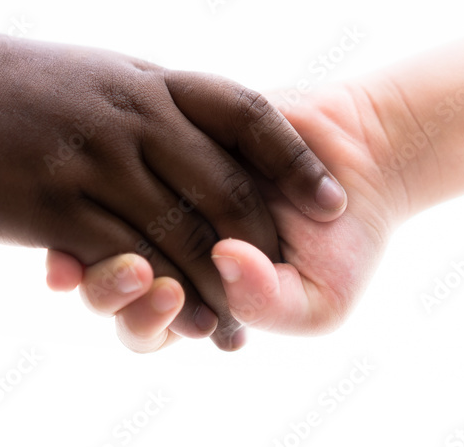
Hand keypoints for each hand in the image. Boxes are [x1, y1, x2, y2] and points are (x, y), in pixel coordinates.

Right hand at [0, 22, 348, 349]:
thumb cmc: (6, 83)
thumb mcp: (92, 75)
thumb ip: (145, 102)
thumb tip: (193, 127)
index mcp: (146, 81)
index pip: (246, 113)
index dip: (296, 159)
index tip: (333, 201)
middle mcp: (129, 115)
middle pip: (224, 185)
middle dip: (263, 242)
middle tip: (290, 284)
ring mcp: (90, 157)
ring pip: (179, 233)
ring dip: (216, 287)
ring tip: (236, 329)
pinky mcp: (48, 201)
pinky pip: (122, 258)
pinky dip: (158, 297)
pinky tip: (175, 321)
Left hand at [46, 80, 421, 346]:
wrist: (363, 162)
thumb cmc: (340, 243)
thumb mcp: (318, 298)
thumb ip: (269, 305)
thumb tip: (224, 261)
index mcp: (191, 296)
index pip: (138, 326)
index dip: (138, 322)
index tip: (167, 301)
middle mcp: (164, 247)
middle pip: (101, 283)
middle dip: (110, 288)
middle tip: (143, 275)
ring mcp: (159, 193)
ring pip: (100, 220)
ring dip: (108, 232)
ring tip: (142, 228)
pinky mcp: (169, 138)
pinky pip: (126, 155)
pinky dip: (124, 163)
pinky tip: (134, 165)